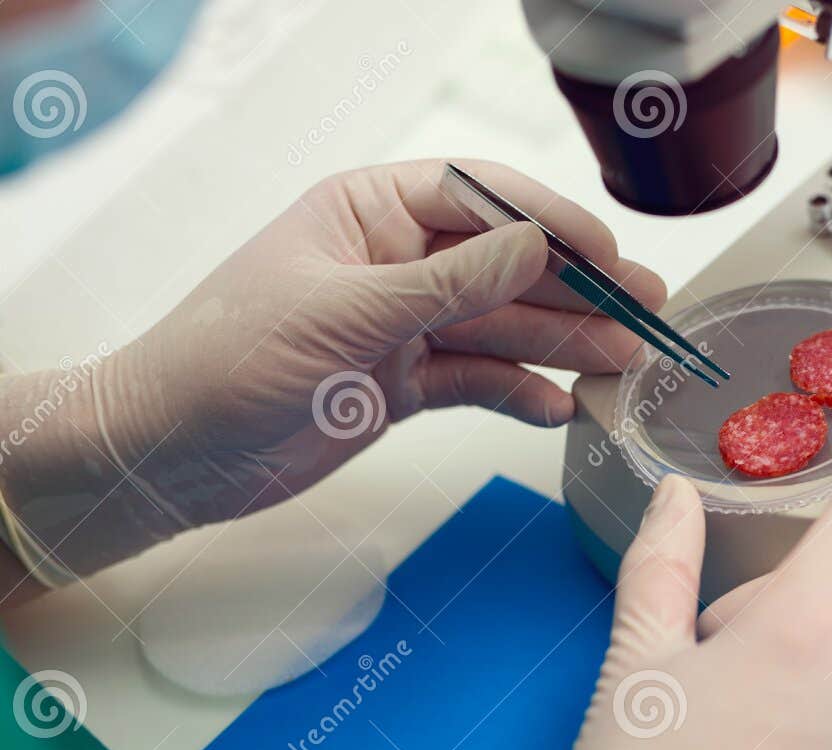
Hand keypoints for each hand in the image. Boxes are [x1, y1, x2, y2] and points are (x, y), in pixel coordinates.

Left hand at [0, 160, 663, 579]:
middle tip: (647, 310)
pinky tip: (562, 406)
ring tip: (624, 363)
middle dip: (577, 289)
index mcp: (369, 213)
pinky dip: (521, 394)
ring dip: (563, 345)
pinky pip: (479, 381)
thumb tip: (536, 243)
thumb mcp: (347, 312)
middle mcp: (394, 264)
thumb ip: (449, 282)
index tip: (606, 253)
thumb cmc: (228, 361)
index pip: (480, 199)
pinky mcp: (401, 386)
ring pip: (501, 328)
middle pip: (505, 266)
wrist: (170, 454)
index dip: (549, 223)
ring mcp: (401, 327)